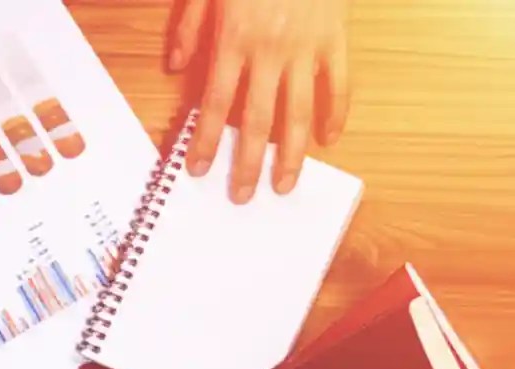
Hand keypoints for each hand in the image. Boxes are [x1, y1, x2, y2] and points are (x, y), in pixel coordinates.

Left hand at [169, 0, 349, 201]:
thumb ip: (188, 26)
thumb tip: (175, 67)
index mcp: (234, 39)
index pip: (217, 105)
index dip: (207, 142)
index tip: (199, 170)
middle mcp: (270, 50)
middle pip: (257, 121)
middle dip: (247, 164)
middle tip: (241, 196)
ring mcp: (307, 47)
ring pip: (299, 114)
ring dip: (292, 156)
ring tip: (285, 186)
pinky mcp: (336, 38)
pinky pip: (339, 85)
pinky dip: (336, 113)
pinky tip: (329, 139)